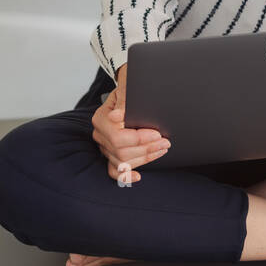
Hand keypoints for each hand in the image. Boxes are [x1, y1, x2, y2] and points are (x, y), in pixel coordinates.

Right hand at [90, 63, 169, 184]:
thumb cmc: (130, 88)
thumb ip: (124, 103)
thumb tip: (117, 116)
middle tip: (166, 142)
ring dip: (145, 158)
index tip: (157, 134)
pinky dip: (125, 176)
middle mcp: (99, 134)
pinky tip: (137, 177)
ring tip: (162, 149)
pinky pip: (114, 170)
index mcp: (101, 119)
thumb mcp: (128, 89)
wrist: (129, 88)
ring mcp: (104, 146)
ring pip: (122, 162)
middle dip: (147, 149)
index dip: (139, 139)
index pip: (118, 137)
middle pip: (121, 152)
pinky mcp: (111, 153)